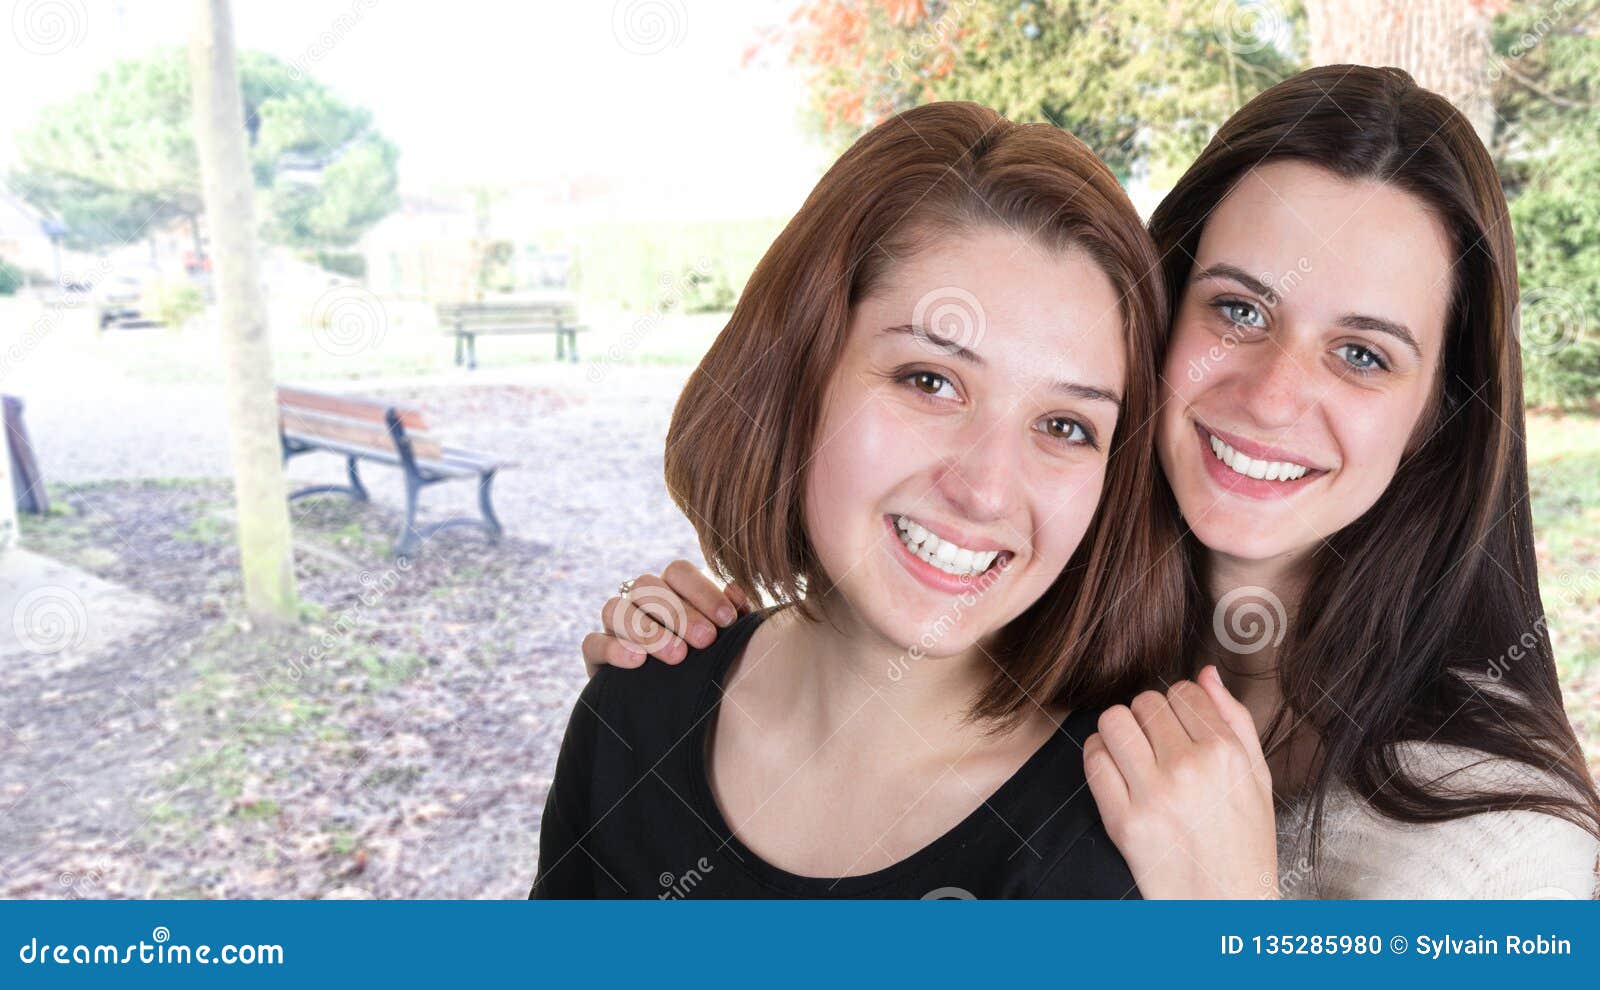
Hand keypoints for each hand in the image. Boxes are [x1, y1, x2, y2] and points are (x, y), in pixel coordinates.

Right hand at [580, 560, 753, 675]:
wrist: (681, 705)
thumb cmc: (711, 662)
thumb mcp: (727, 639)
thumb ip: (732, 616)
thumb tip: (735, 592)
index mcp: (670, 589)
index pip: (678, 571)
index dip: (702, 591)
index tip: (727, 620)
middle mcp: (638, 601)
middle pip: (646, 585)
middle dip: (679, 613)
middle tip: (706, 640)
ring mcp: (614, 626)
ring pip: (615, 609)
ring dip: (647, 630)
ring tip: (678, 656)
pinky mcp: (596, 656)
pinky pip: (593, 643)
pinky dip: (613, 649)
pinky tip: (638, 662)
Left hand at [1083, 666, 1277, 898]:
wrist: (1226, 908)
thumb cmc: (1244, 844)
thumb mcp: (1257, 780)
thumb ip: (1234, 721)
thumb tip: (1206, 674)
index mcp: (1225, 755)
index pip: (1182, 691)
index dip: (1178, 704)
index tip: (1179, 724)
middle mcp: (1188, 768)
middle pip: (1144, 702)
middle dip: (1147, 717)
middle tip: (1156, 743)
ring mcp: (1152, 794)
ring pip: (1112, 722)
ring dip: (1119, 731)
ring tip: (1133, 752)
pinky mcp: (1122, 820)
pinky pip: (1093, 760)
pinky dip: (1099, 757)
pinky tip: (1116, 770)